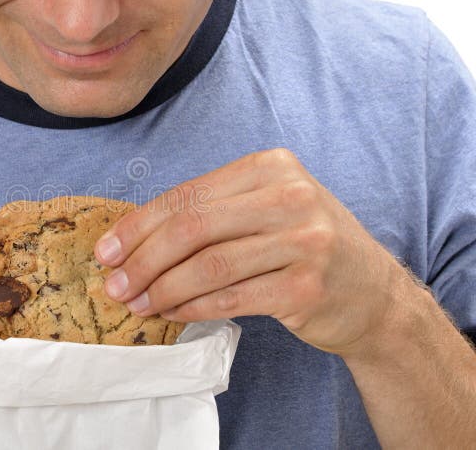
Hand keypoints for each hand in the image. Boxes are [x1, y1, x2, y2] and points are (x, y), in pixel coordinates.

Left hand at [94, 148, 407, 354]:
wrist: (374, 294)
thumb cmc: (304, 248)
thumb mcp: (266, 209)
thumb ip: (210, 214)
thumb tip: (133, 240)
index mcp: (270, 167)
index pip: (186, 195)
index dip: (138, 225)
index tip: (106, 251)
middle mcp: (290, 196)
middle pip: (192, 229)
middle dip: (142, 260)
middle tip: (114, 284)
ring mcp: (303, 241)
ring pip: (207, 266)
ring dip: (161, 289)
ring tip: (136, 304)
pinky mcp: (306, 287)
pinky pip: (229, 298)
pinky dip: (191, 307)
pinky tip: (171, 313)